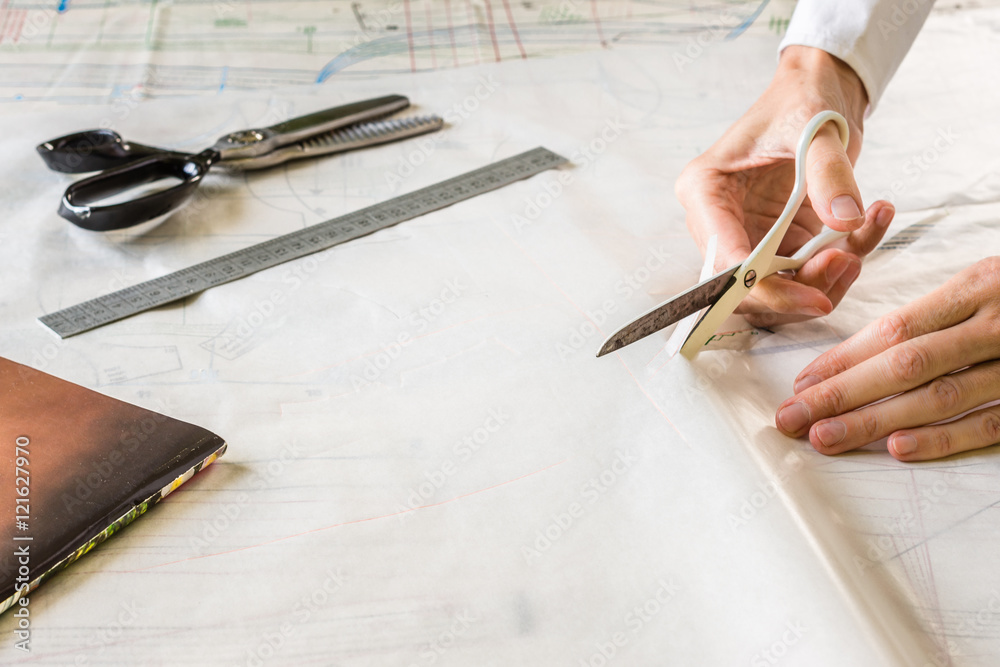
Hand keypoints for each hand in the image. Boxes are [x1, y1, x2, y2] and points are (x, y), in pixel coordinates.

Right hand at [676, 46, 893, 326]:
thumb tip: (846, 222)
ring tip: (861, 241)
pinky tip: (875, 218)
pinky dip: (848, 257)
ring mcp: (751, 235)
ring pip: (778, 289)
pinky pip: (809, 271)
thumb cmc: (801, 101)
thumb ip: (829, 174)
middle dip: (797, 290)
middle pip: (747, 285)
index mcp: (706, 191)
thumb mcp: (815, 129)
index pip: (725, 258)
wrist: (818, 93)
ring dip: (824, 281)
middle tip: (846, 264)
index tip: (812, 295)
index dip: (765, 286)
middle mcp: (720, 221)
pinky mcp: (781, 242)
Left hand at [775, 257, 999, 460]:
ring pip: (939, 396)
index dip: (842, 359)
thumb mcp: (987, 284)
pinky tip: (897, 447)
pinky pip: (988, 424)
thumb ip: (935, 313)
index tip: (801, 384)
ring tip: (827, 436)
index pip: (894, 328)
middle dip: (841, 394)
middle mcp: (996, 325)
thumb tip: (859, 355)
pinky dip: (942, 438)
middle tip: (794, 417)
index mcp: (977, 287)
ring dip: (876, 420)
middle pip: (905, 364)